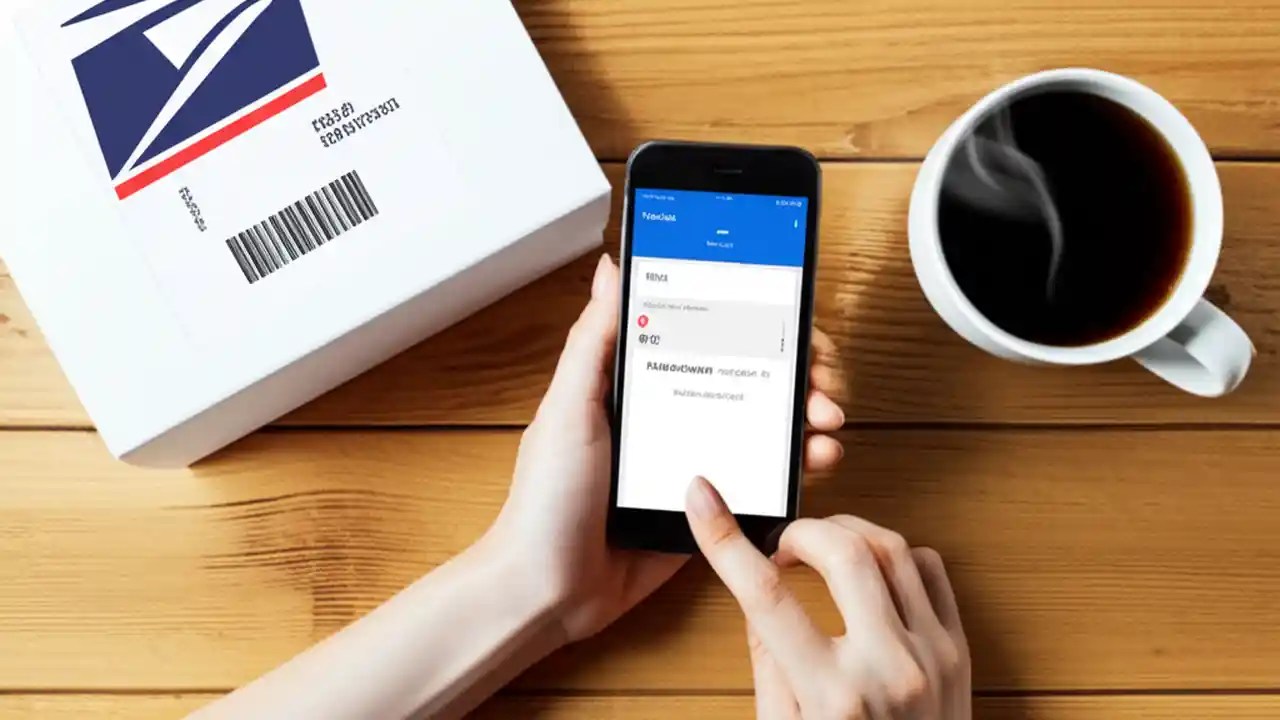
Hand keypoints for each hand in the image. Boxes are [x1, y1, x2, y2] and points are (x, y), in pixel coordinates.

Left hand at [484, 254, 846, 642]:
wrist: (549, 591)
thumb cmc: (545, 501)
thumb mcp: (568, 409)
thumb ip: (594, 341)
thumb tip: (612, 269)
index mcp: (637, 386)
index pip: (707, 336)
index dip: (754, 324)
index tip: (789, 321)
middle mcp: (670, 416)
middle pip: (748, 377)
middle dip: (795, 371)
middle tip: (820, 379)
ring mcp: (692, 461)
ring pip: (764, 425)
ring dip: (805, 415)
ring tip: (825, 420)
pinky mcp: (708, 508)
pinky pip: (761, 480)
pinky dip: (795, 466)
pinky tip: (815, 458)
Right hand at [686, 479, 970, 718]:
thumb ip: (769, 660)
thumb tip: (757, 594)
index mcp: (831, 699)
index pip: (766, 595)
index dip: (724, 538)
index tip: (703, 497)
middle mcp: (887, 670)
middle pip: (841, 551)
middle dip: (800, 530)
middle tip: (781, 545)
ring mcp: (932, 656)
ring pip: (890, 547)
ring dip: (846, 534)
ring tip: (821, 552)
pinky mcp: (959, 650)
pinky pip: (929, 566)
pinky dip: (893, 553)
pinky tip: (868, 571)